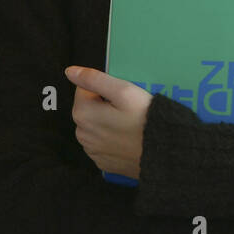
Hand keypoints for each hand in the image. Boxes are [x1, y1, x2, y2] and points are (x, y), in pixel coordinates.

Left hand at [66, 66, 152, 180]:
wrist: (163, 152)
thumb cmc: (144, 119)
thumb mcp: (123, 91)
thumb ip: (94, 79)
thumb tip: (71, 72)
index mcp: (83, 113)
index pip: (85, 88)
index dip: (104, 88)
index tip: (120, 96)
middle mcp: (82, 134)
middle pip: (89, 108)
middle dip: (104, 105)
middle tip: (128, 108)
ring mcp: (92, 150)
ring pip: (96, 126)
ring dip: (108, 122)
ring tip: (130, 123)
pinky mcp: (103, 162)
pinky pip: (103, 143)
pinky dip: (112, 138)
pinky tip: (128, 137)